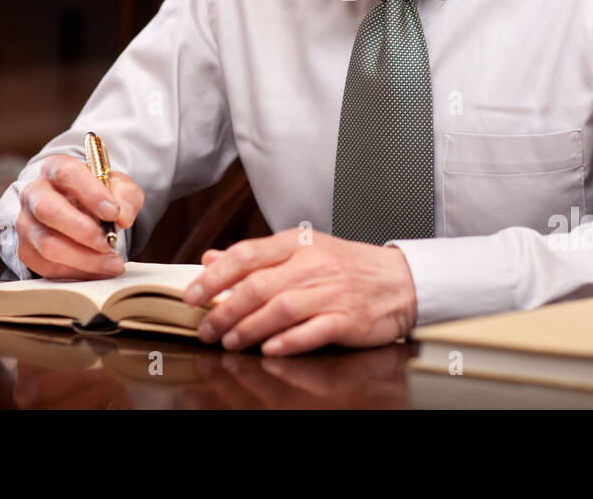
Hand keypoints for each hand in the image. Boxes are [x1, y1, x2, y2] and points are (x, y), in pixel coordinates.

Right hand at [15, 154, 143, 278]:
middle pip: (48, 210)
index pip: (66, 174)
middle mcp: (35, 193)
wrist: (81, 212)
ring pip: (48, 245)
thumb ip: (125, 197)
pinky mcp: (27, 251)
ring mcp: (27, 224)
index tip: (113, 212)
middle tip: (109, 243)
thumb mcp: (119, 188)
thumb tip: (122, 218)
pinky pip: (48, 267)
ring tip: (113, 263)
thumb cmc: (99, 196)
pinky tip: (98, 270)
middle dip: (83, 231)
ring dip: (85, 259)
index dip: (90, 194)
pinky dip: (78, 273)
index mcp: (55, 168)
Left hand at [181, 230, 417, 355]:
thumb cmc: (347, 266)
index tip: (192, 294)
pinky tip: (269, 349)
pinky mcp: (348, 318)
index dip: (215, 276)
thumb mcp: (301, 250)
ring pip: (280, 309)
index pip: (247, 254)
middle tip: (206, 328)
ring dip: (248, 329)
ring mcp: (331, 291)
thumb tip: (211, 260)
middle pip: (258, 286)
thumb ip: (256, 257)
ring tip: (229, 342)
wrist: (400, 280)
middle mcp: (313, 265)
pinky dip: (288, 341)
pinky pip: (313, 331)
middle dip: (224, 311)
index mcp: (297, 244)